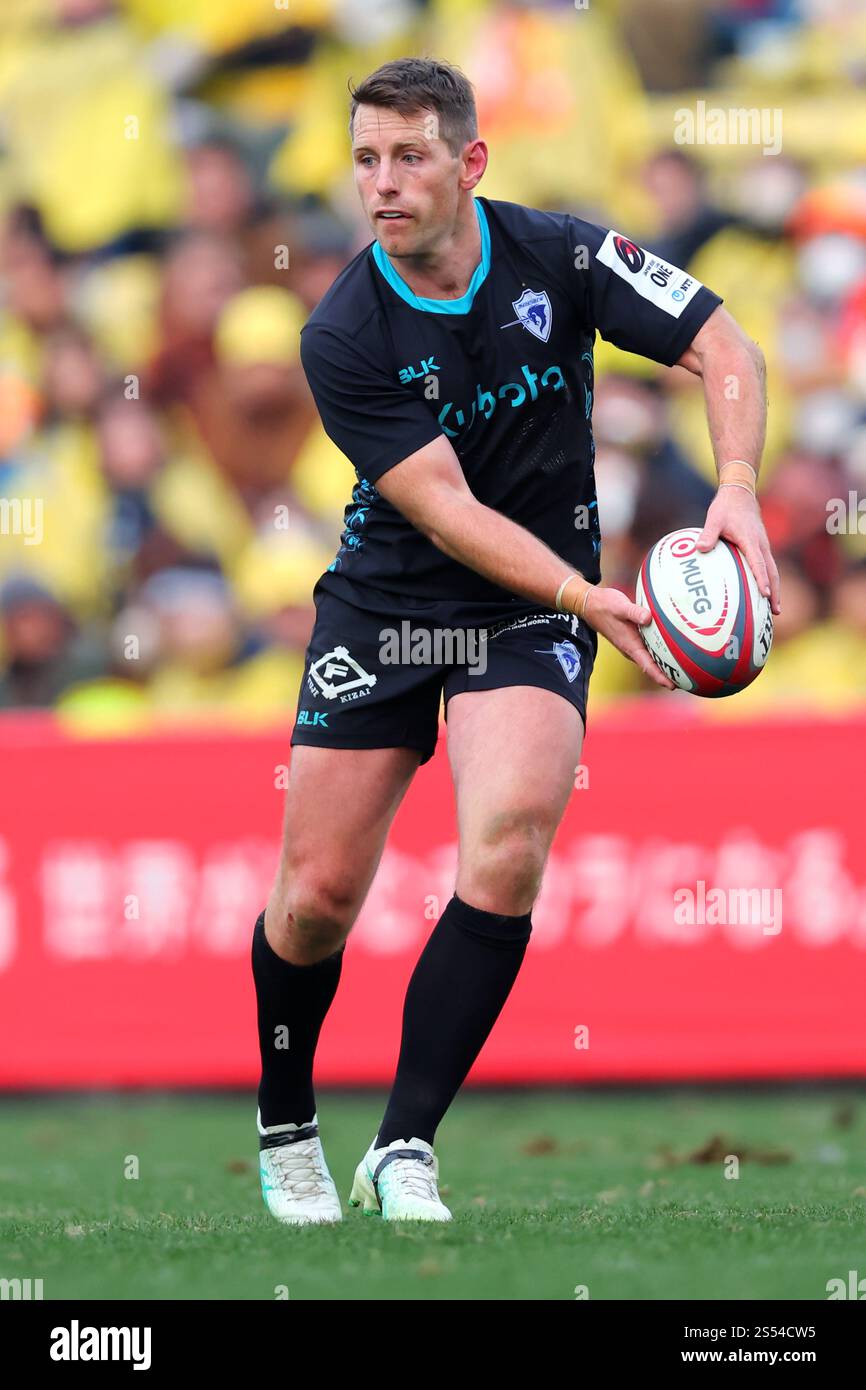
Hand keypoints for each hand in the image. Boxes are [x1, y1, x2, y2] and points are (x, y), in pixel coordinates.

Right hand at [580, 585, 674, 689]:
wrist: (591, 604)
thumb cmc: (605, 605)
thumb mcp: (620, 606)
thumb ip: (634, 612)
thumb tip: (649, 618)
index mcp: (630, 645)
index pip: (647, 665)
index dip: (660, 677)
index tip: (672, 686)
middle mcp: (632, 648)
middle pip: (652, 667)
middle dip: (668, 675)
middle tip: (688, 682)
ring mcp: (633, 644)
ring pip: (651, 659)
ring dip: (665, 665)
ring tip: (684, 670)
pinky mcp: (634, 638)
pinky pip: (650, 649)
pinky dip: (661, 652)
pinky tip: (672, 649)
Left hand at [697, 487, 780, 614]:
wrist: (740, 494)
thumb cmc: (725, 508)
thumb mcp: (714, 519)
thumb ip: (708, 534)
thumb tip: (699, 549)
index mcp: (750, 540)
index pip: (758, 562)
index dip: (762, 578)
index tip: (765, 594)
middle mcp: (761, 545)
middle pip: (772, 571)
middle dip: (775, 591)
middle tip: (776, 611)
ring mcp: (763, 546)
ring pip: (773, 570)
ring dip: (775, 588)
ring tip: (775, 610)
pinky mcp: (762, 547)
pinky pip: (768, 566)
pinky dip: (769, 580)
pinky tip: (765, 593)